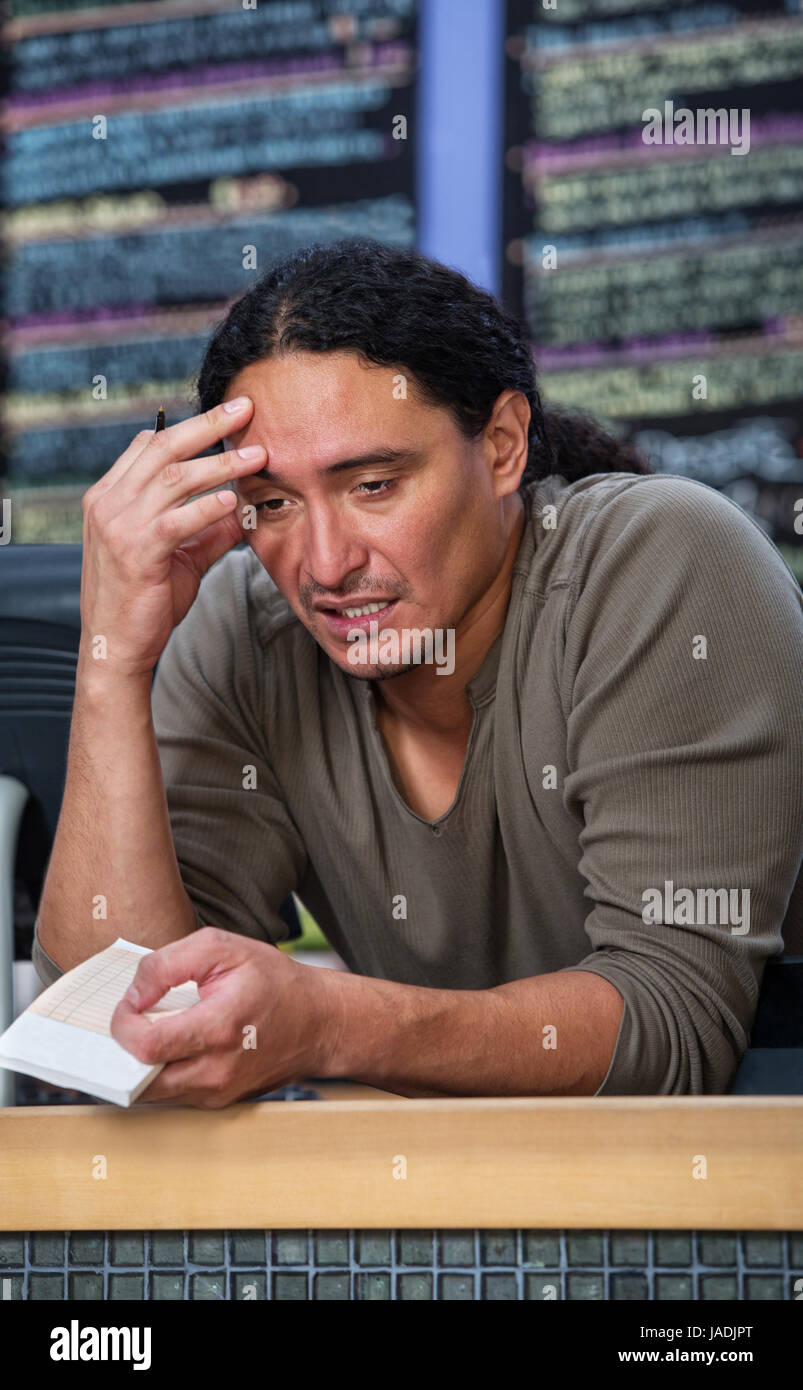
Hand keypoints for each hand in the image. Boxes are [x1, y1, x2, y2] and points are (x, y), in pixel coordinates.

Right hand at [79, 397, 266, 678]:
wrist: (116, 645)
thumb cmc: (143, 601)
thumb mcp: (178, 556)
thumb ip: (207, 529)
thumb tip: (244, 509)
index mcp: (110, 496)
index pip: (148, 445)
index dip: (190, 428)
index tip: (230, 418)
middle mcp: (109, 503)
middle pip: (163, 447)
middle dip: (208, 424)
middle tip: (245, 409)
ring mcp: (119, 526)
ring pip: (174, 478)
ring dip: (220, 463)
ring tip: (256, 455)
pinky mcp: (137, 553)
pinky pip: (175, 521)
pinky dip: (206, 507)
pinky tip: (232, 500)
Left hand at [109, 927, 338, 1107]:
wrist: (319, 1021)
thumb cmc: (274, 981)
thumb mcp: (222, 948)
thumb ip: (167, 964)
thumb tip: (133, 994)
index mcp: (219, 1028)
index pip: (146, 1045)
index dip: (123, 1025)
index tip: (128, 1005)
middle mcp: (217, 1070)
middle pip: (141, 1080)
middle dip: (124, 1050)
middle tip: (134, 1022)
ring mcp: (218, 1092)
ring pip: (152, 1092)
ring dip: (141, 1064)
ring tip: (154, 1031)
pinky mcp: (219, 1101)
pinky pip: (173, 1094)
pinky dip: (163, 1071)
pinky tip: (174, 1045)